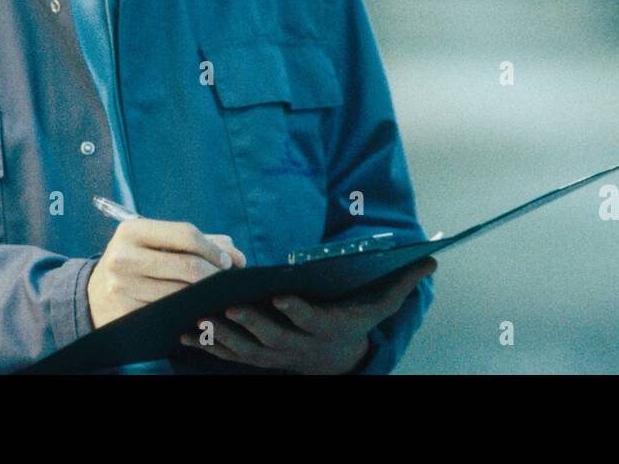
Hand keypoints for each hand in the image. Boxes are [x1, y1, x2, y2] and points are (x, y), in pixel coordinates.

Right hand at [87, 218, 246, 328]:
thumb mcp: (158, 243)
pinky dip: (188, 310)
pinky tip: (194, 308)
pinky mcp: (125, 313)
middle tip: (227, 281)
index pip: (186, 234)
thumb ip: (201, 243)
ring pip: (182, 292)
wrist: (94, 296)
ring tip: (214, 294)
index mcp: (131, 231)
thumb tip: (238, 258)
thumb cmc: (139, 262)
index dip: (213, 249)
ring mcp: (121, 287)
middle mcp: (123, 257)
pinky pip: (170, 312)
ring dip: (205, 295)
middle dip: (216, 274)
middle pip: (188, 265)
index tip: (228, 262)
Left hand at [179, 257, 436, 373]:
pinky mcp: (259, 358)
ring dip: (222, 338)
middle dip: (251, 325)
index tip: (282, 296)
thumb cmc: (356, 319)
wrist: (339, 357)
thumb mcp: (382, 303)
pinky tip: (185, 334)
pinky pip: (230, 355)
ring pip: (247, 350)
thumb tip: (433, 260)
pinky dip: (207, 346)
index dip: (296, 310)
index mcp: (326, 326)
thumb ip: (402, 282)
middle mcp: (300, 345)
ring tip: (199, 323)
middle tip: (229, 310)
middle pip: (273, 337)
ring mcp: (277, 355)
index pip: (311, 319)